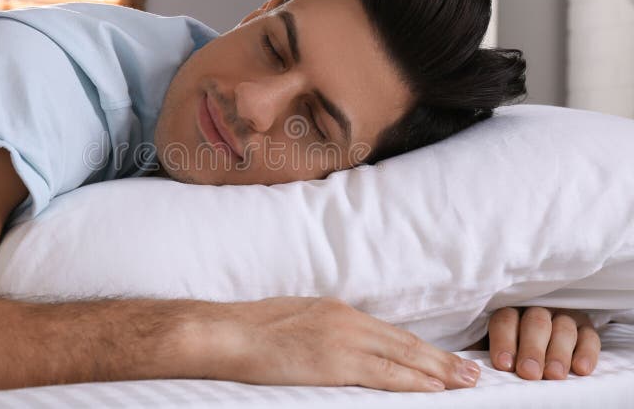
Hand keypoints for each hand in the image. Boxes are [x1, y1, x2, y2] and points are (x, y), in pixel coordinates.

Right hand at [201, 296, 480, 391]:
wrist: (229, 332)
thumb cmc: (252, 329)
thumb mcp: (295, 319)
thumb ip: (324, 331)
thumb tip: (339, 346)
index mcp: (337, 311)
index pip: (390, 333)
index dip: (421, 349)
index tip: (444, 359)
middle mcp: (347, 321)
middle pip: (404, 343)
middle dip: (441, 360)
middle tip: (472, 373)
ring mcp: (343, 340)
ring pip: (402, 357)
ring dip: (437, 371)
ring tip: (464, 382)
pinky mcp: (334, 361)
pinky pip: (383, 374)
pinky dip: (411, 382)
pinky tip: (432, 389)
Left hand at [487, 307, 600, 379]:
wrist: (543, 345)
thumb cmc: (513, 350)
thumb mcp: (496, 347)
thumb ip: (487, 353)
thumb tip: (472, 367)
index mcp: (510, 312)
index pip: (505, 320)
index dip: (504, 341)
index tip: (504, 364)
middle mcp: (537, 310)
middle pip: (534, 323)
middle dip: (531, 349)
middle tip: (529, 372)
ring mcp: (563, 317)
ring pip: (562, 328)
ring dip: (558, 352)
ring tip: (554, 375)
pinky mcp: (586, 328)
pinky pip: (589, 337)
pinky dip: (587, 352)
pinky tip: (581, 369)